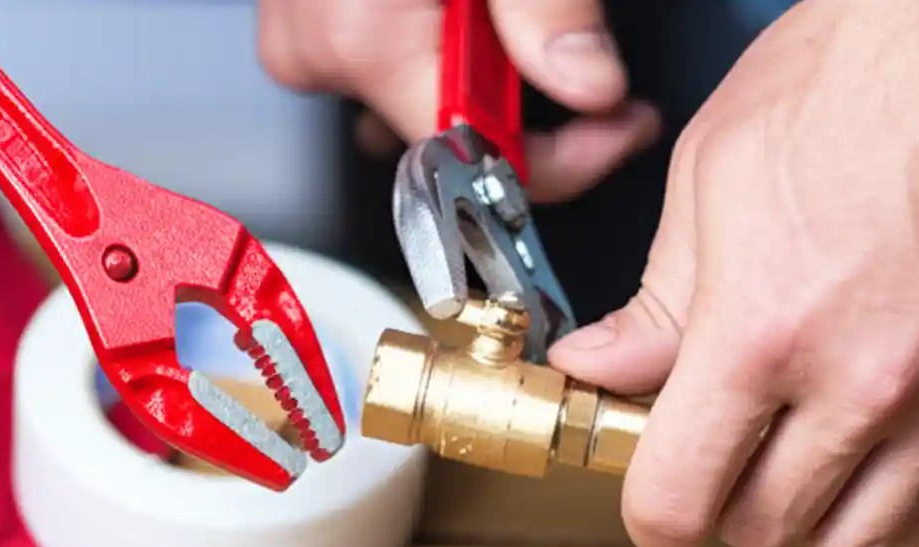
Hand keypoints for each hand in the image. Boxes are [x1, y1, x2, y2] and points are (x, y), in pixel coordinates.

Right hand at [257, 0, 659, 202]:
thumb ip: (547, 9)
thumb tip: (587, 82)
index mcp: (361, 38)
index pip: (473, 156)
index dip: (561, 159)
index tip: (615, 129)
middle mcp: (318, 52)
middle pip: (447, 127)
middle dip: (520, 99)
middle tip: (572, 50)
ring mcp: (303, 36)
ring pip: (416, 92)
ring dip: (475, 65)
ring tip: (493, 3)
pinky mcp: (304, 17)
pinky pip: (380, 56)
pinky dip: (431, 38)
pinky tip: (450, 1)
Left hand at [550, 0, 918, 546]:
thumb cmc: (843, 89)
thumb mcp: (707, 188)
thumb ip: (654, 309)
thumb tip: (598, 369)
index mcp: (765, 330)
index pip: (680, 498)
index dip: (651, 510)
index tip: (651, 496)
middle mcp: (865, 380)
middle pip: (763, 527)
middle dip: (722, 499)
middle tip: (716, 444)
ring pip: (858, 538)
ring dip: (808, 509)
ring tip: (789, 444)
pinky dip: (893, 499)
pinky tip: (865, 443)